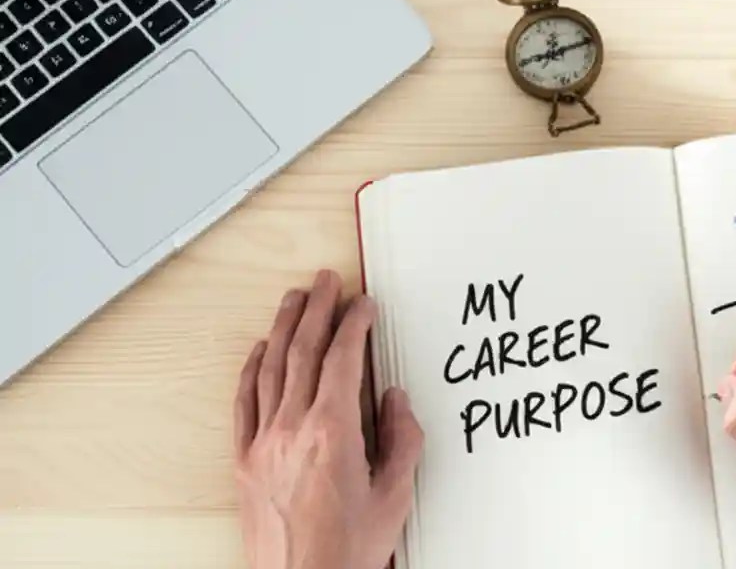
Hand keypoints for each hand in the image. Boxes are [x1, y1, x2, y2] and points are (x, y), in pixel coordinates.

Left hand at [234, 269, 423, 568]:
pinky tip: (259, 351)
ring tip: (294, 300)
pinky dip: (252, 370)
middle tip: (326, 281)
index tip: (362, 305)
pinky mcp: (246, 463)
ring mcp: (264, 444)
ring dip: (284, 328)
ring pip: (271, 369)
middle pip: (303, 352)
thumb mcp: (395, 495)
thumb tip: (395, 400)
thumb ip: (402, 440)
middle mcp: (293, 430)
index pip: (343, 360)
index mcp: (334, 433)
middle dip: (317, 309)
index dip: (354, 324)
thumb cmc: (347, 552)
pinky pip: (245, 403)